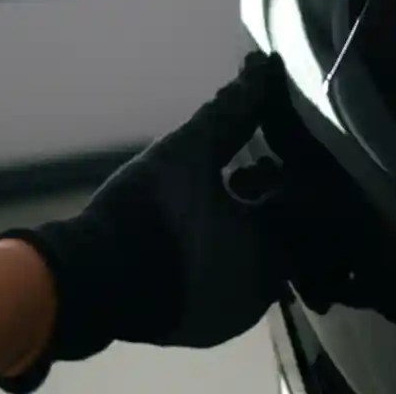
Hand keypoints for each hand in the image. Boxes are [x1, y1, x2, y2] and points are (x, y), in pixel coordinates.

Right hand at [0, 53, 286, 390]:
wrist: (86, 282)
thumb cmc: (147, 212)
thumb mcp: (190, 151)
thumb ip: (232, 111)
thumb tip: (263, 68)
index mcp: (274, 251)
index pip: (309, 210)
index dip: (291, 178)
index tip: (269, 159)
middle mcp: (264, 291)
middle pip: (284, 238)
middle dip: (267, 203)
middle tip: (245, 174)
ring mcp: (231, 316)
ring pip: (256, 263)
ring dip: (244, 229)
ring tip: (216, 196)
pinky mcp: (200, 328)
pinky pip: (227, 286)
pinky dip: (221, 257)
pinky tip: (192, 231)